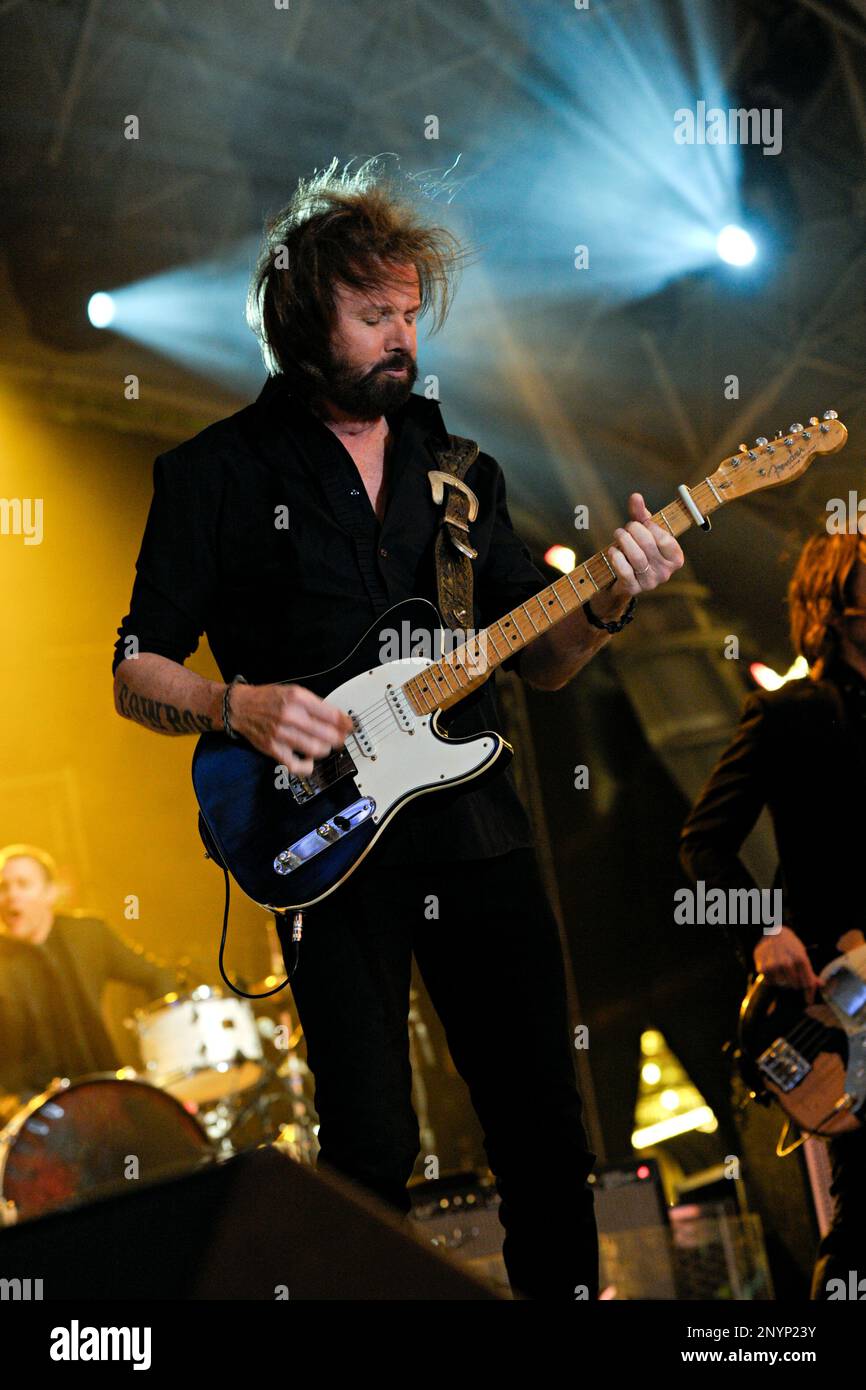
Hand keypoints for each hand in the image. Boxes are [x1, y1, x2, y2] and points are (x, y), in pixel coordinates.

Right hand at [230, 682, 354, 774]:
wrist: (240, 707)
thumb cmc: (268, 700)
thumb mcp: (293, 692)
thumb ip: (314, 704)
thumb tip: (338, 719)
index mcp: (297, 698)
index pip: (331, 715)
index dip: (345, 723)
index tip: (350, 726)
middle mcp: (290, 716)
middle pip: (327, 734)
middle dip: (339, 738)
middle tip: (340, 738)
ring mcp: (281, 734)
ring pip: (316, 750)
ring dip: (324, 750)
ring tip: (323, 746)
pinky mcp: (273, 749)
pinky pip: (296, 765)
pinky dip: (307, 766)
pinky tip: (308, 759)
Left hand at [591, 493, 684, 619]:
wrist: (623, 579)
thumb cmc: (638, 550)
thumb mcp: (643, 532)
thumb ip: (641, 514)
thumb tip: (636, 496)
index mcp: (675, 557)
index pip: (665, 538)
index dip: (650, 526)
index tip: (642, 522)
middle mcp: (666, 572)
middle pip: (648, 545)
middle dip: (633, 531)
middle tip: (626, 528)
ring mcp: (650, 582)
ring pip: (637, 557)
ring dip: (624, 541)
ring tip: (618, 534)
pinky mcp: (634, 589)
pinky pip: (625, 571)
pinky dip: (616, 557)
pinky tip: (613, 550)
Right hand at [753, 926, 820, 1002]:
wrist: (772, 932)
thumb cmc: (790, 946)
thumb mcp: (802, 955)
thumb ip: (810, 972)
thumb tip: (822, 985)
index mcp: (800, 959)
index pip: (808, 983)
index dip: (810, 994)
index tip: (809, 1001)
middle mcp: (787, 963)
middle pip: (796, 986)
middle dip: (796, 983)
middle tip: (793, 974)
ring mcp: (774, 966)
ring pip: (783, 985)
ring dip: (784, 981)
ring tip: (782, 971)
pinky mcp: (763, 968)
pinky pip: (770, 982)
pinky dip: (772, 979)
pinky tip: (773, 970)